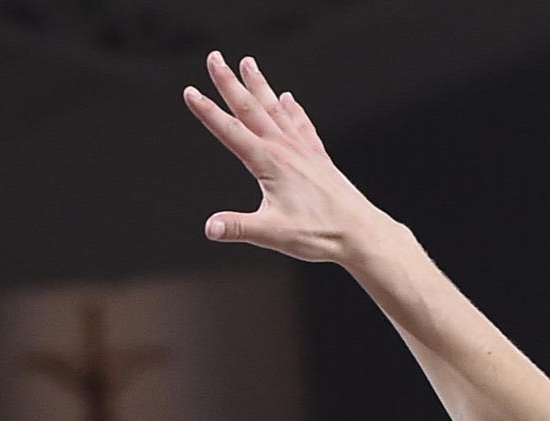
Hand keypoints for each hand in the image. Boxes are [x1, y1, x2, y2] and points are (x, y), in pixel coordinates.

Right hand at [183, 51, 392, 263]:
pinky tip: (288, 98)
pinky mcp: (318, 156)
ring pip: (276, 109)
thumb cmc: (319, 233)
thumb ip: (239, 228)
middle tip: (214, 58)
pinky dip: (292, 108)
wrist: (359, 231)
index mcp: (270, 163)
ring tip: (248, 62)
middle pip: (251, 108)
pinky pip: (301, 124)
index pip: (231, 131)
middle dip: (229, 82)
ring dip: (259, 85)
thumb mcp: (273, 234)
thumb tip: (210, 228)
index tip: (190, 91)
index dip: (207, 112)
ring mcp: (303, 150)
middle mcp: (286, 149)